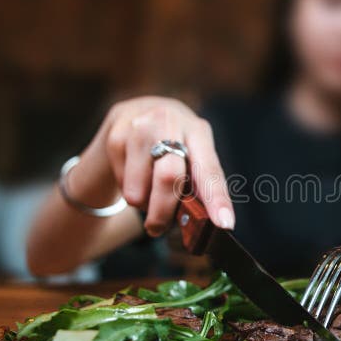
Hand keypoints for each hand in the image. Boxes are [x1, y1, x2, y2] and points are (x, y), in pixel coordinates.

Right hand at [82, 96, 232, 236]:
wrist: (138, 111)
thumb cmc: (173, 145)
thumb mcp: (191, 154)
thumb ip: (197, 184)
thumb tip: (203, 224)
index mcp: (198, 131)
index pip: (209, 169)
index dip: (217, 199)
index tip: (224, 224)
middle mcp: (170, 123)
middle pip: (168, 178)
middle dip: (164, 212)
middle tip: (158, 229)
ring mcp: (140, 127)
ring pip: (138, 190)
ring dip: (144, 204)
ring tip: (149, 193)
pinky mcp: (115, 137)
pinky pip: (122, 184)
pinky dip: (130, 192)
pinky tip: (135, 177)